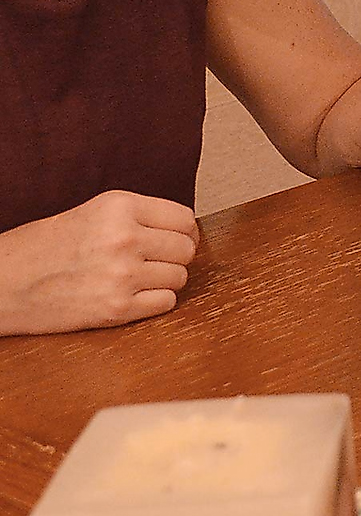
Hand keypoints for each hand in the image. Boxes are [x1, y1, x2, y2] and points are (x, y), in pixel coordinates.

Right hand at [0, 191, 198, 335]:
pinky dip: (157, 301)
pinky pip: (166, 303)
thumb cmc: (45, 246)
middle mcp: (125, 238)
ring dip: (166, 279)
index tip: (178, 238)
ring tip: (140, 278)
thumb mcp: (95, 212)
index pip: (184, 218)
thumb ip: (139, 216)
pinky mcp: (116, 309)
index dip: (185, 231)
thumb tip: (185, 229)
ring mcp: (122, 275)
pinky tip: (136, 295)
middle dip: (177, 255)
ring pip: (180, 276)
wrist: (4, 282)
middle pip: (187, 248)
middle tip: (157, 260)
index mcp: (120, 207)